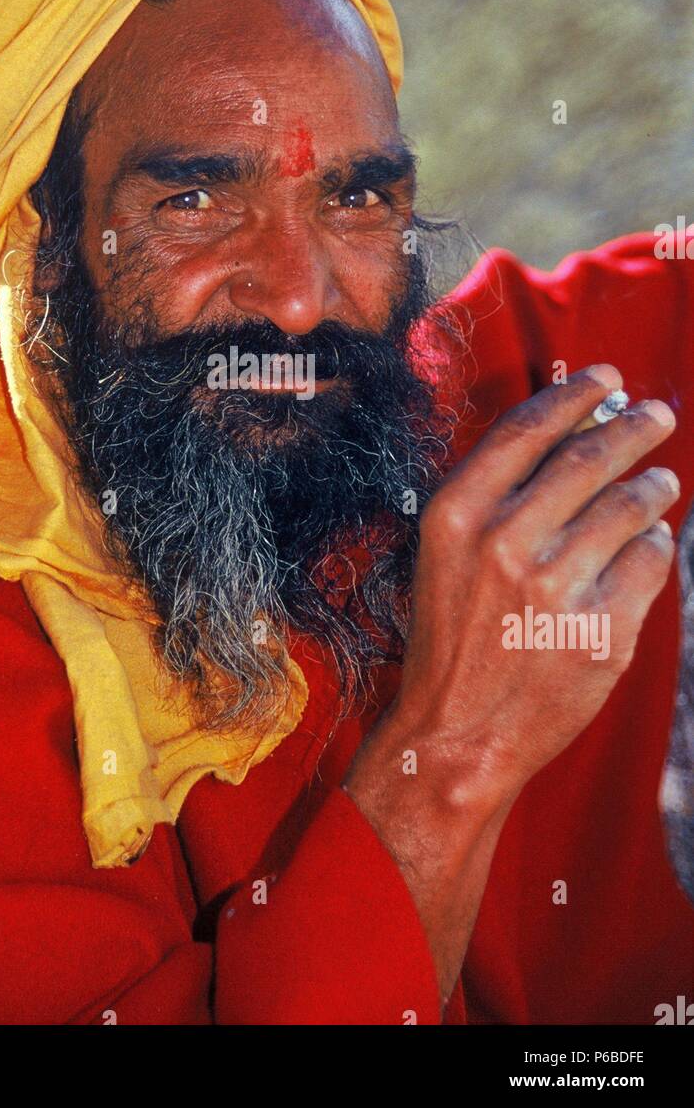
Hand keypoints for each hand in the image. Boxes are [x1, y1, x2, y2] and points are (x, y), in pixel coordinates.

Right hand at [393, 363, 677, 802]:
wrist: (455, 731)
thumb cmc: (451, 636)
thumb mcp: (446, 553)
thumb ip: (498, 494)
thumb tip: (577, 430)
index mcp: (456, 513)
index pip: (526, 429)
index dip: (573, 395)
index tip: (605, 377)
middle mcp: (504, 542)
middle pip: (588, 458)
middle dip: (631, 427)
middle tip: (655, 415)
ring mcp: (555, 588)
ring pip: (629, 507)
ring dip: (652, 486)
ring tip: (661, 480)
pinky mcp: (600, 631)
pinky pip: (648, 562)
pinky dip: (655, 545)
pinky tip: (648, 543)